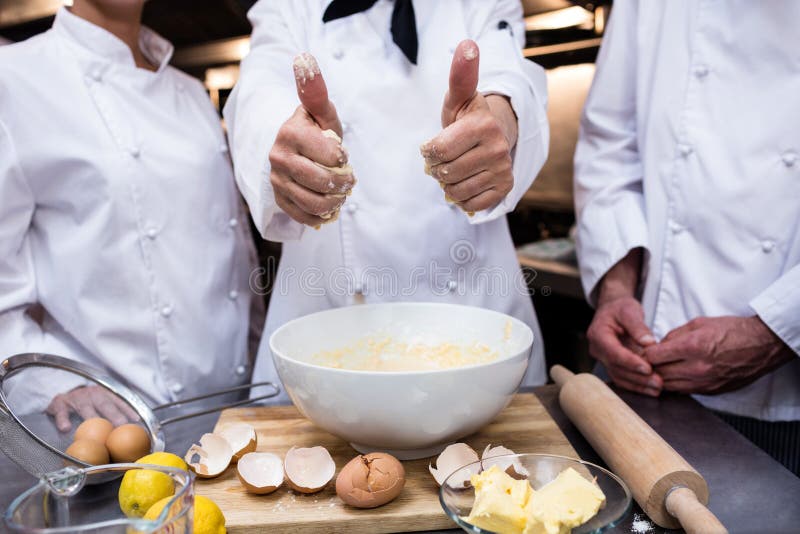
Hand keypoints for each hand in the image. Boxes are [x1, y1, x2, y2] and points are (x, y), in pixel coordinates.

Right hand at [47, 385, 138, 432]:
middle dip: (114, 414)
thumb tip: (129, 433)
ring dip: (91, 417)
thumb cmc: (87, 404)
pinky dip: (63, 420)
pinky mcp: (60, 402)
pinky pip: (61, 412)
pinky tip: (65, 428)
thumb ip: (113, 415)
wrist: (62, 398)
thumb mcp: (101, 405)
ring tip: (95, 429)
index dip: (128, 409)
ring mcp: (76, 397)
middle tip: (121, 425)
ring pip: (85, 407)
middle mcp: (93, 394)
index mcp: (105, 394)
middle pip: (105, 404)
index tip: (136, 420)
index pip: (119, 401)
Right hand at [269, 52, 355, 226]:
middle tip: (349, 179)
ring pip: (315, 203)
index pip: (331, 156)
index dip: (344, 159)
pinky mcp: (279, 200)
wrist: (294, 149)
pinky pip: (305, 217)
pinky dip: (322, 215)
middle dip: (343, 184)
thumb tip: (304, 58)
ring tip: (340, 193)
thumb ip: (315, 91)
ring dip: (335, 201)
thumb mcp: (321, 111)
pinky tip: (328, 205)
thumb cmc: (315, 129)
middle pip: (322, 182)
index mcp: (290, 133)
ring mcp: (276, 181)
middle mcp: (278, 157)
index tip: (342, 155)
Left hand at [420, 40, 517, 214]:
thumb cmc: (467, 116)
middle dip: (438, 168)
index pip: (438, 150)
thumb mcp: (459, 96)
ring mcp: (503, 170)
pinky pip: (470, 205)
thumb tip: (467, 45)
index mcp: (484, 125)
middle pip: (445, 173)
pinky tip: (466, 181)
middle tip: (448, 157)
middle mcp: (498, 148)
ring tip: (456, 168)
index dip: (429, 151)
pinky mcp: (505, 188)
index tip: (435, 144)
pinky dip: (462, 198)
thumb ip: (460, 75)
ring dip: (448, 184)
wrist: (494, 134)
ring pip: (456, 191)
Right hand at [587, 249, 660, 395]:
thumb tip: (648, 343)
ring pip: (620, 376)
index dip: (630, 362)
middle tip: (658, 382)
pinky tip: (651, 389)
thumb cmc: (620, 308)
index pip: (613, 352)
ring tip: (658, 388)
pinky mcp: (612, 365)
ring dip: (639, 385)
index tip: (648, 368)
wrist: (612, 310)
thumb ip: (638, 326)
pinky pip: (623, 378)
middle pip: (617, 368)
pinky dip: (637, 385)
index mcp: (598, 334)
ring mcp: (604, 359)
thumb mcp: (630, 310)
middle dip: (638, 377)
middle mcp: (598, 350)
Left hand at [643, 316, 793, 394]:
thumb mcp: (699, 323)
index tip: (643, 350)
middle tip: (646, 361)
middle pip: (658, 373)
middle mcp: (697, 368)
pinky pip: (683, 391)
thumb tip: (657, 346)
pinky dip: (674, 384)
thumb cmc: (732, 331)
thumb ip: (674, 335)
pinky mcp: (710, 391)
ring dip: (660, 378)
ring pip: (668, 386)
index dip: (644, 353)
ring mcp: (704, 382)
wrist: (761, 346)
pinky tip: (673, 376)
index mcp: (693, 347)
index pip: (653, 356)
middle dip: (649, 366)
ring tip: (658, 368)